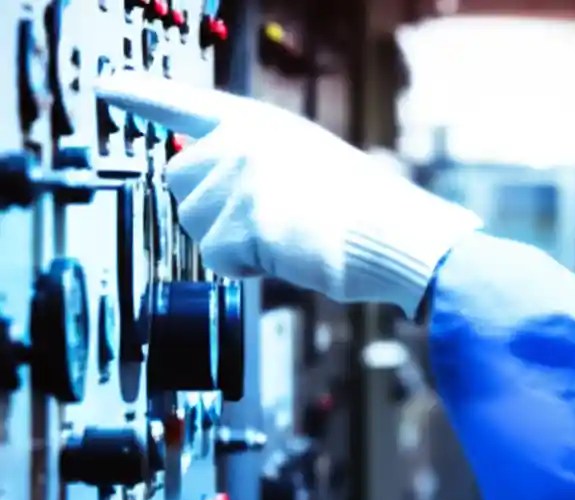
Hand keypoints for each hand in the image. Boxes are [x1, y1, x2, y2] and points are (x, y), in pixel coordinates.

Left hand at [95, 71, 482, 316]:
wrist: (398, 234)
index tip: (108, 88)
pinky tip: (287, 254)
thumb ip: (254, 164)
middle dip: (208, 210)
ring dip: (231, 242)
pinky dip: (248, 268)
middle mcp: (241, 142)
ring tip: (284, 237)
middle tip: (260, 224)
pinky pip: (218, 258)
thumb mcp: (306, 163)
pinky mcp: (242, 219)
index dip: (141, 95)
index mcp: (259, 123)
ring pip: (194, 223)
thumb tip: (213, 192)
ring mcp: (240, 178)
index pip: (185, 102)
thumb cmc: (366, 209)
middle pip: (179, 179)